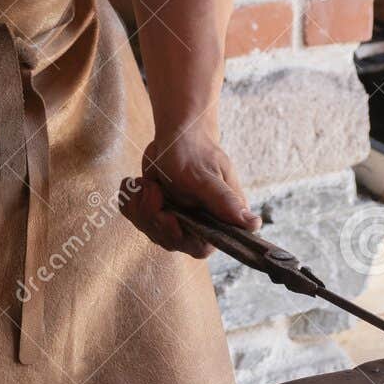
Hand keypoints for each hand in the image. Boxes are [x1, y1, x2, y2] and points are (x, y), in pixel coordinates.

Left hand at [120, 128, 259, 257]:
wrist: (178, 136)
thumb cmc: (197, 152)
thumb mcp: (208, 178)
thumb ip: (225, 203)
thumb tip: (253, 224)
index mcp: (216, 221)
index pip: (200, 248)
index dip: (181, 238)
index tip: (169, 216)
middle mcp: (196, 225)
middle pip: (168, 240)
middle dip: (154, 215)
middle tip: (153, 189)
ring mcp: (174, 220)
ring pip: (149, 230)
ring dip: (140, 205)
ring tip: (146, 182)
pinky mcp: (155, 213)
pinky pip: (135, 218)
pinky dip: (130, 200)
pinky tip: (136, 183)